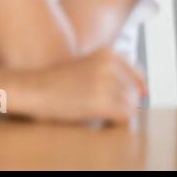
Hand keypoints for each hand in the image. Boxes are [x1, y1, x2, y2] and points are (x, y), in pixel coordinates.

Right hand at [25, 47, 146, 124]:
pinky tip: (99, 119)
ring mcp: (106, 84)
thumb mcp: (84, 65)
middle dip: (123, 103)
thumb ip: (110, 71)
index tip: (134, 98)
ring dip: (119, 113)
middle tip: (100, 106)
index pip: (137, 74)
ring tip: (97, 113)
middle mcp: (110, 66)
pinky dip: (116, 123)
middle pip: (134, 93)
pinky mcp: (102, 103)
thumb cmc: (56, 80)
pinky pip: (125, 118)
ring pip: (131, 106)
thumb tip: (144, 90)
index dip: (137, 89)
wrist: (32, 88)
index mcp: (107, 54)